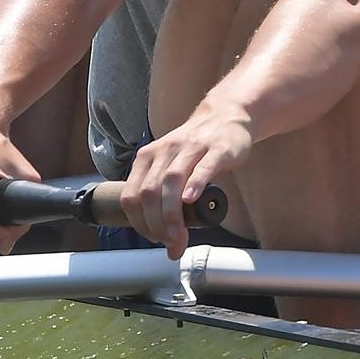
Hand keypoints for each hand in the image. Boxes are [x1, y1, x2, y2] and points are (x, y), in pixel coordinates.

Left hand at [122, 99, 252, 258]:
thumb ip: (163, 196)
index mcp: (148, 157)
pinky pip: (203, 167)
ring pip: (172, 181)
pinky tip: (193, 201)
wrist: (227, 116)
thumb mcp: (171, 165)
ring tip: (179, 235)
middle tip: (170, 242)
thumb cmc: (197, 148)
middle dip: (157, 224)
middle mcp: (166, 150)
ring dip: (172, 214)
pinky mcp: (218, 149)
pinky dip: (195, 185)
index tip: (154, 239)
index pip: (132, 195)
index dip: (140, 223)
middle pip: (150, 192)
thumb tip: (163, 236)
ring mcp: (192, 147)